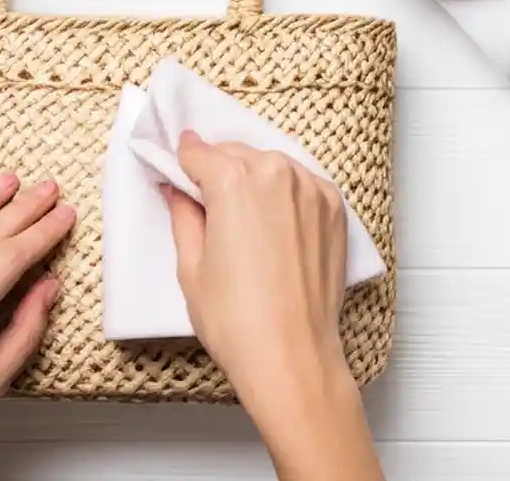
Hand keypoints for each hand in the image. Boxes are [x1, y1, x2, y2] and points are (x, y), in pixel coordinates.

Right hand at [163, 132, 381, 479]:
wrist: (292, 357)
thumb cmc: (237, 320)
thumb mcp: (191, 266)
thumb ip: (183, 215)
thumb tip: (177, 191)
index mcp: (234, 182)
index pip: (198, 152)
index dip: (181, 162)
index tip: (175, 170)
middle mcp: (277, 174)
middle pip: (235, 153)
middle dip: (215, 169)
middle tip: (202, 201)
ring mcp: (312, 190)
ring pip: (270, 165)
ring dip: (250, 178)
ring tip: (239, 217)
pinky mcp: (334, 210)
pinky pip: (299, 183)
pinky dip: (282, 192)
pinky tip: (270, 223)